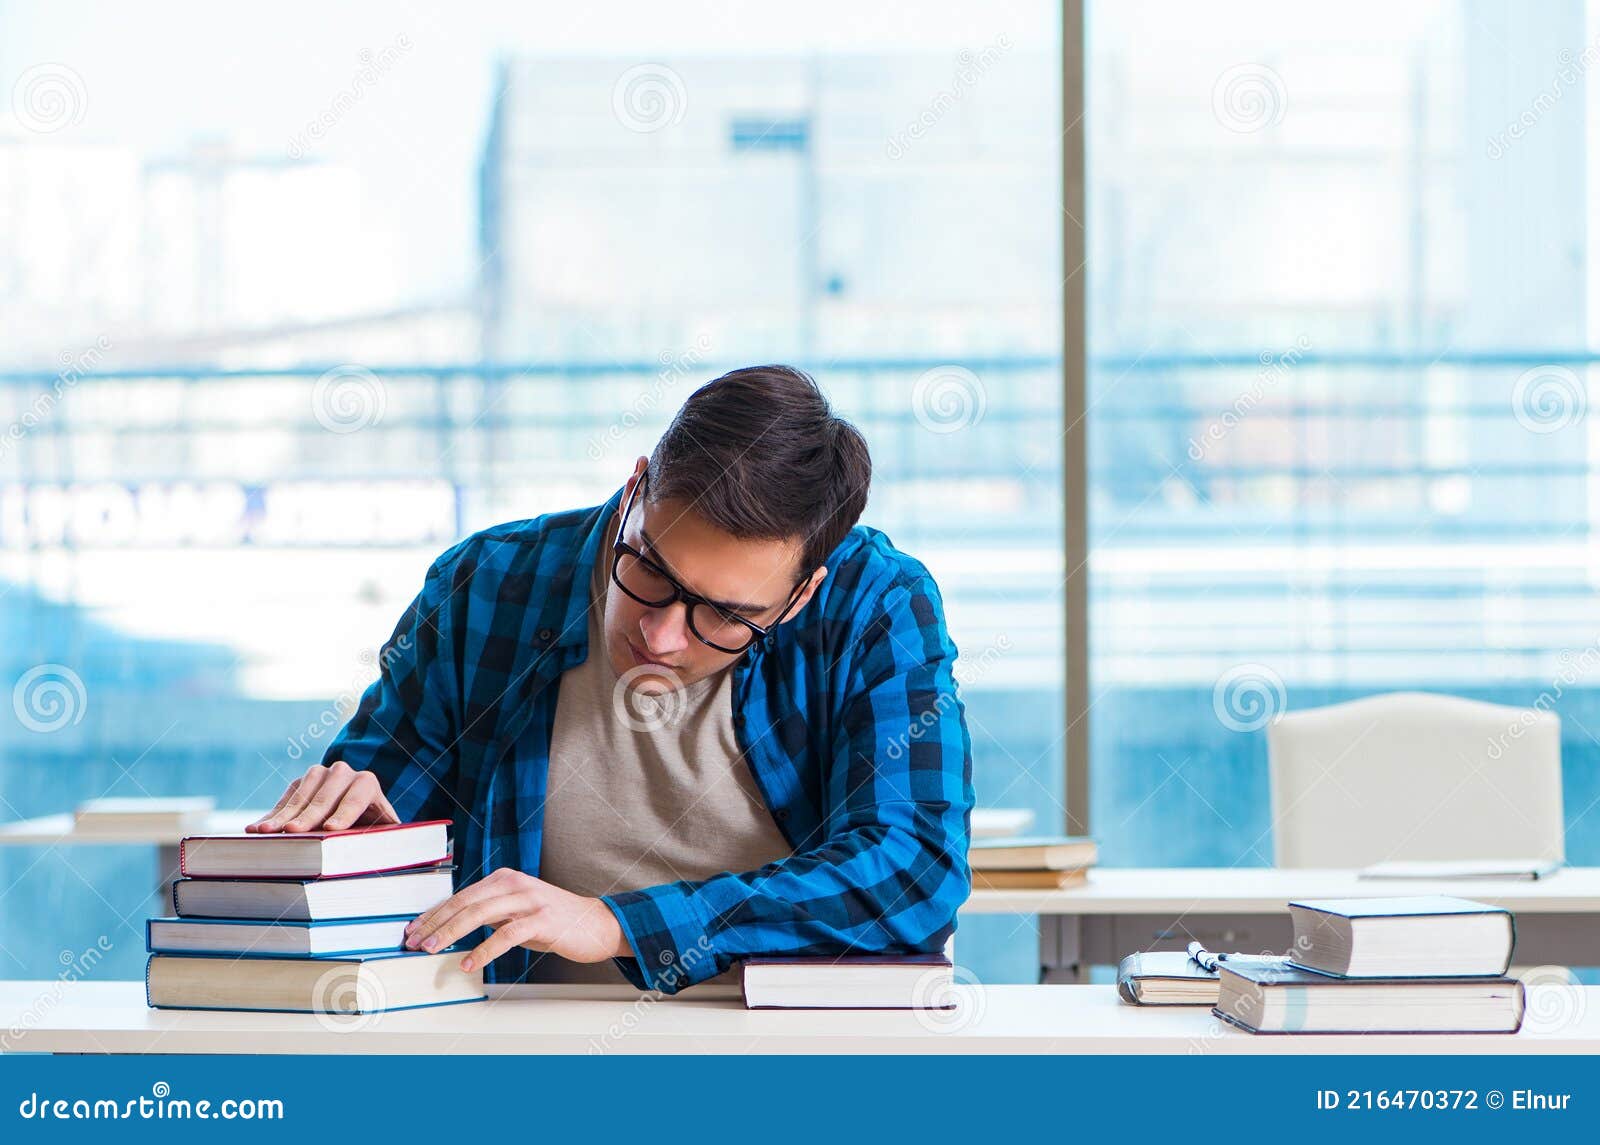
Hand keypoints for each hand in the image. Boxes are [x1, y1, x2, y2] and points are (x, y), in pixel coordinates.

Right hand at [246, 760, 398, 832]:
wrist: (361, 810)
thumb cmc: (371, 826)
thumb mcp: (379, 830)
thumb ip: (377, 838)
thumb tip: (373, 855)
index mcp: (366, 784)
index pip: (355, 799)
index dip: (343, 814)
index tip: (331, 829)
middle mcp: (342, 773)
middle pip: (324, 798)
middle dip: (307, 817)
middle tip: (292, 831)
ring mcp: (319, 775)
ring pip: (300, 796)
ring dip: (282, 816)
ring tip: (266, 832)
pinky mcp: (299, 783)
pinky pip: (283, 800)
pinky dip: (270, 816)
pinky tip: (255, 829)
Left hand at [403, 867, 630, 971]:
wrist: (598, 924)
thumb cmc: (555, 920)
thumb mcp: (518, 910)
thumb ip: (491, 912)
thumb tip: (453, 927)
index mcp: (504, 878)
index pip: (460, 895)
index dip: (434, 913)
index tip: (414, 930)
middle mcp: (514, 883)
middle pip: (464, 902)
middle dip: (435, 923)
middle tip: (414, 942)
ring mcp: (530, 900)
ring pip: (479, 914)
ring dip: (450, 933)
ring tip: (432, 950)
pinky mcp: (543, 920)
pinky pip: (506, 935)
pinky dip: (483, 951)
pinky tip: (468, 963)